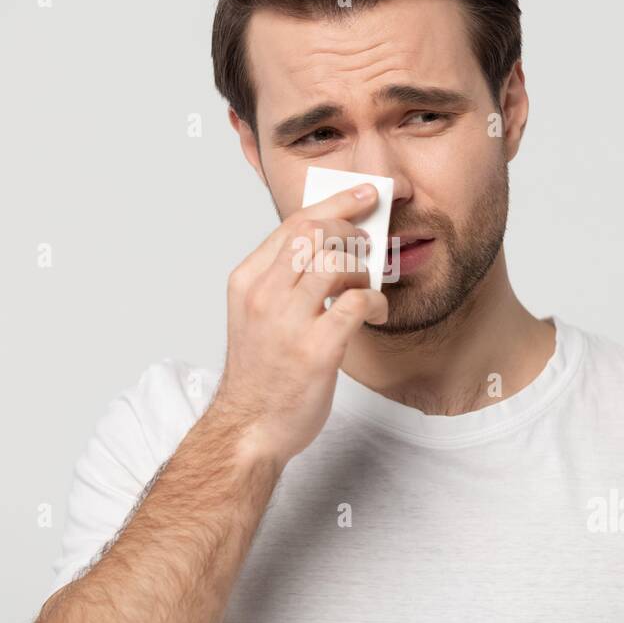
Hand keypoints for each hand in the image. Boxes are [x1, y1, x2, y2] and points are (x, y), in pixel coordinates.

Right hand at [207, 183, 387, 468]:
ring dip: (364, 267)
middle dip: (352, 228)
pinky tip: (376, 311)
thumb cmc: (261, 373)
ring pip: (336, 262)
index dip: (336, 203)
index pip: (294, 223)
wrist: (249, 429)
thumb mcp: (257, 314)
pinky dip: (375, 300)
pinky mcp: (315, 350)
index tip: (365, 193)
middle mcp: (263, 296)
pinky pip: (355, 303)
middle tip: (372, 240)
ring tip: (369, 284)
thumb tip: (332, 243)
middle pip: (315, 233)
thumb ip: (284, 278)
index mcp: (247, 281)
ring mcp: (287, 322)